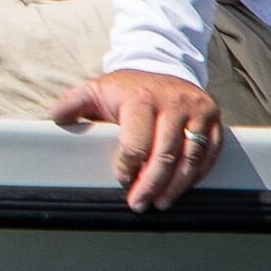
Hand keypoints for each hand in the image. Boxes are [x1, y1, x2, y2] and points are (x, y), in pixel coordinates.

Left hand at [50, 70, 224, 211]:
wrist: (163, 67)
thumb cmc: (127, 88)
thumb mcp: (97, 89)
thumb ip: (74, 102)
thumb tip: (56, 118)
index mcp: (141, 98)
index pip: (136, 141)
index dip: (128, 165)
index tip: (122, 180)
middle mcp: (173, 104)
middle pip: (164, 155)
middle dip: (151, 184)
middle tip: (139, 203)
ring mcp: (197, 113)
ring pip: (190, 159)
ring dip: (175, 186)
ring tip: (161, 202)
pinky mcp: (214, 121)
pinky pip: (210, 155)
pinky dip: (197, 175)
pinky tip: (182, 188)